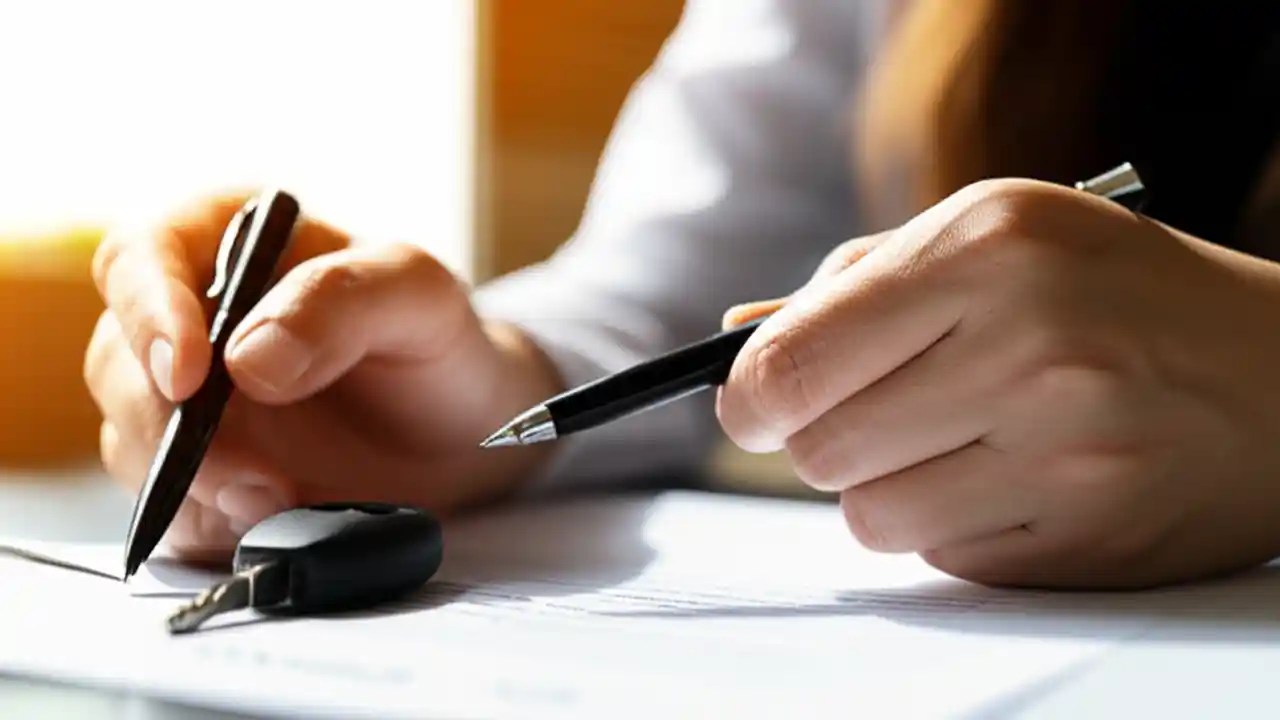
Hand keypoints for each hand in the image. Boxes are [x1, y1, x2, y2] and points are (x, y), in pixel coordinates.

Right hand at [85, 192, 561, 561]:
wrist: (463, 433)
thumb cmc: (437, 344)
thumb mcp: (417, 297)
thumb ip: (340, 302)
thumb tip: (247, 358)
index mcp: (227, 240)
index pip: (139, 258)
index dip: (148, 314)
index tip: (188, 376)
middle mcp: (190, 318)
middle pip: (120, 365)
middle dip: (177, 429)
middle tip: (255, 473)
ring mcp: (187, 403)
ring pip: (132, 444)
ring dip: (197, 485)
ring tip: (283, 497)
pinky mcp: (199, 475)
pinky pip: (168, 510)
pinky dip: (212, 523)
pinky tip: (276, 515)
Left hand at [718, 179, 1279, 588]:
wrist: (1279, 374)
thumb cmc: (1110, 292)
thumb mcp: (992, 235)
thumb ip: (858, 284)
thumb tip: (739, 341)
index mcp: (988, 248)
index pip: (792, 361)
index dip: (748, 395)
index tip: (754, 403)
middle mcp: (1029, 348)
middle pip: (818, 448)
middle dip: (822, 436)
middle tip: (878, 411)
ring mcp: (1067, 455)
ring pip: (869, 519)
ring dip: (886, 488)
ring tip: (958, 441)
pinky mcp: (1088, 541)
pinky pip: (944, 560)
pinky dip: (954, 525)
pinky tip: (1015, 477)